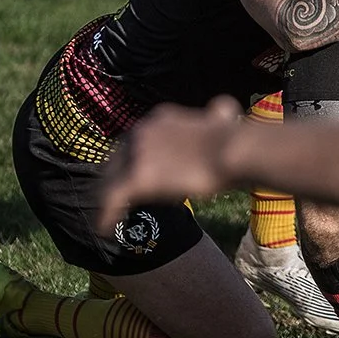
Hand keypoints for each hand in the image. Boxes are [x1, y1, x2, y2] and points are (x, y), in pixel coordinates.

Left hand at [99, 97, 243, 229]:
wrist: (230, 151)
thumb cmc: (232, 140)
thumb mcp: (223, 118)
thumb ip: (218, 115)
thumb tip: (227, 108)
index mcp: (159, 118)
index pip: (136, 140)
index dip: (134, 159)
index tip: (138, 173)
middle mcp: (142, 131)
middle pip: (118, 157)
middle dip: (116, 176)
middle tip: (120, 197)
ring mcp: (137, 153)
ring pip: (111, 178)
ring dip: (108, 196)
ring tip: (110, 215)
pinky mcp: (137, 177)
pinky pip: (112, 198)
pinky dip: (107, 215)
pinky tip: (106, 229)